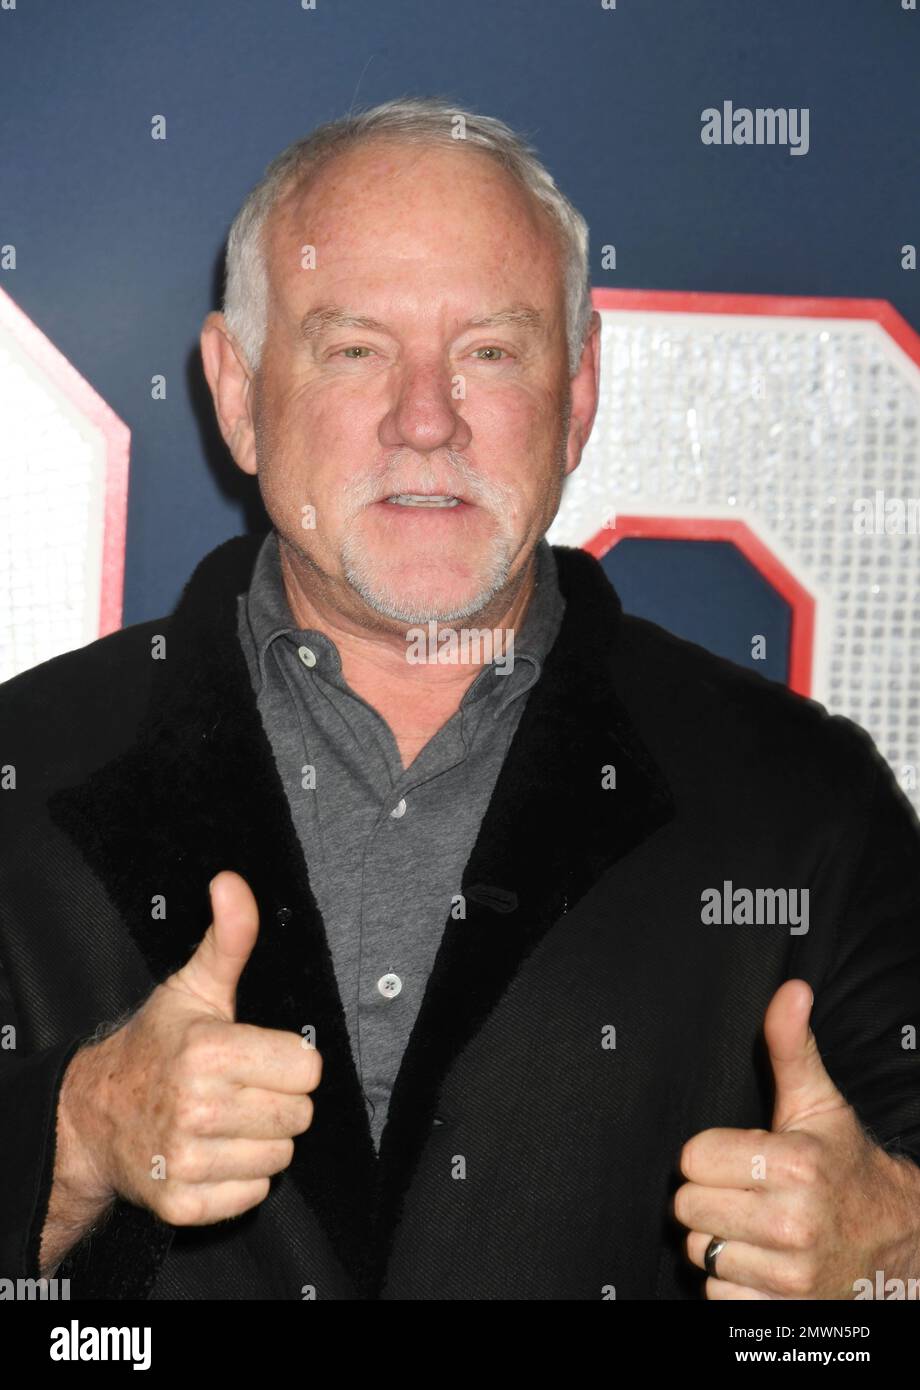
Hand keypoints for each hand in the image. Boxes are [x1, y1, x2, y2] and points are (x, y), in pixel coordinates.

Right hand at [62, 870, 321, 1226]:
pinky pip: (254, 1195)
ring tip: (225, 1121)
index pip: (308, 1067)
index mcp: (210, 1050)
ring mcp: (188, 1159)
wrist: (93, 1115)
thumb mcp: (194, 988)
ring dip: (261, 1141)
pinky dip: (240, 1180)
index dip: (288, 1060)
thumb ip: (229, 938)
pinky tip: (213, 1154)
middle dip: (278, 1101)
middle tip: (240, 1089)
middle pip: (299, 1114)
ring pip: (281, 1157)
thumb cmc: (154, 1048)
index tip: (258, 1057)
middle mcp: (198, 1107)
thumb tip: (232, 883)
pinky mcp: (183, 1204)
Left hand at [673, 979, 918, 1298]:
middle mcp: (792, 1221)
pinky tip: (760, 1262)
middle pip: (688, 1207)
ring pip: (699, 1252)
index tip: (740, 1156)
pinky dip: (730, 1284)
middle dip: (710, 1197)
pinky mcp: (783, 1312)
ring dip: (720, 1241)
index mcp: (794, 1164)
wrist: (897, 1242)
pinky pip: (715, 1296)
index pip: (692, 1159)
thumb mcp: (819, 1104)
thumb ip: (791, 1046)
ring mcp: (789, 1274)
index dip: (710, 1155)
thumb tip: (790, 991)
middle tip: (744, 1191)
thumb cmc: (845, 1166)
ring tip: (754, 1226)